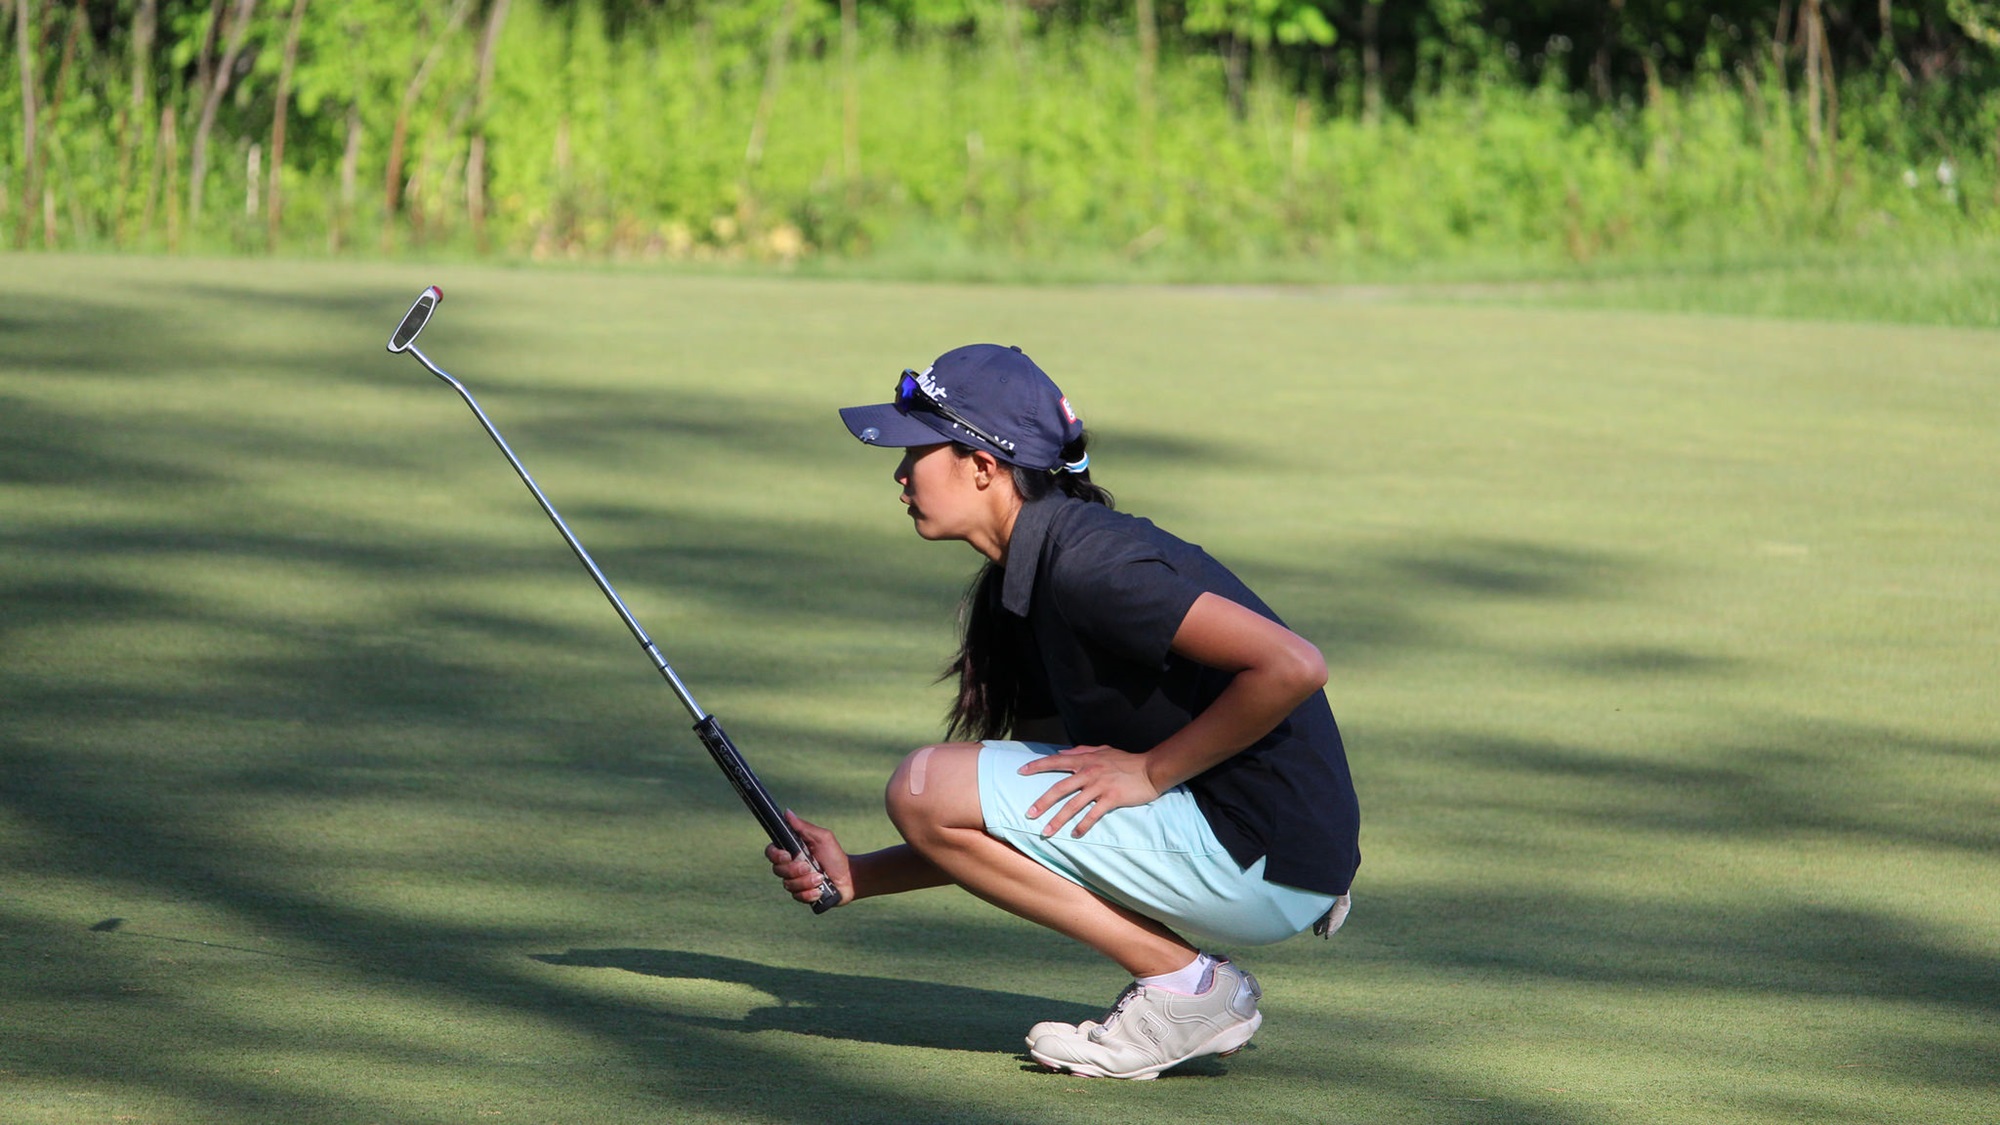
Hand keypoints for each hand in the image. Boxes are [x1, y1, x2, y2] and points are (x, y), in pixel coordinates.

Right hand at [764, 810, 852, 907]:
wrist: (849, 878)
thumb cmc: (835, 855)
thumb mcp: (822, 838)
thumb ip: (804, 827)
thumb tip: (787, 812)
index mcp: (791, 851)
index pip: (771, 852)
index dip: (775, 855)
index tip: (787, 855)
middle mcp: (789, 866)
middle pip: (777, 870)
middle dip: (794, 870)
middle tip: (810, 866)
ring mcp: (794, 882)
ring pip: (788, 885)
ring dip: (806, 882)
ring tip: (820, 878)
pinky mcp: (802, 895)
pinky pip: (797, 897)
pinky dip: (809, 893)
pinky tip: (819, 890)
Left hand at [1017, 745, 1161, 837]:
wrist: (1151, 769)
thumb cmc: (1126, 760)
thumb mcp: (1103, 750)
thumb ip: (1081, 751)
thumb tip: (1062, 752)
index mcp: (1085, 760)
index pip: (1056, 762)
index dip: (1037, 766)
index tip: (1021, 772)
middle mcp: (1089, 772)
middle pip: (1059, 788)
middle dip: (1042, 802)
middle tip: (1029, 814)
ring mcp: (1100, 786)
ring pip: (1073, 805)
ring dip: (1058, 820)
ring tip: (1046, 831)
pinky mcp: (1112, 798)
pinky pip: (1093, 814)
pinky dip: (1083, 825)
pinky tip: (1075, 834)